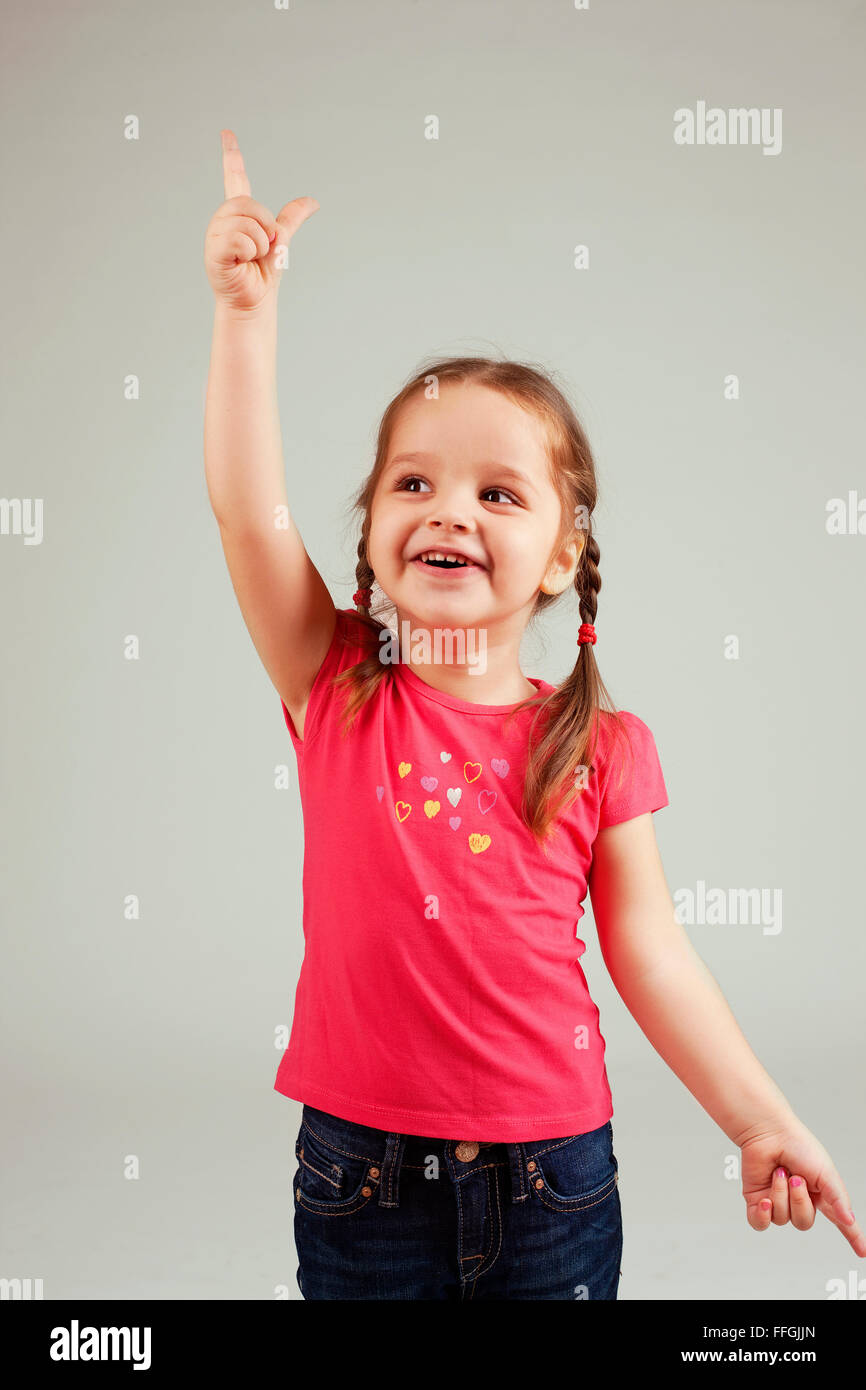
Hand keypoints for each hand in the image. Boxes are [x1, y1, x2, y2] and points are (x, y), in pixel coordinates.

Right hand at [203, 129, 318, 312]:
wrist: (255, 301)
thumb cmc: (263, 274)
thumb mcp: (281, 239)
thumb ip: (292, 218)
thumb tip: (313, 202)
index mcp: (239, 215)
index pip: (235, 178)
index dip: (231, 156)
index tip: (227, 134)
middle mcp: (224, 220)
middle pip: (248, 202)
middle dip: (265, 226)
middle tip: (262, 247)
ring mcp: (216, 234)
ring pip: (246, 223)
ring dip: (259, 244)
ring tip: (251, 258)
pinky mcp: (213, 251)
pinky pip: (239, 239)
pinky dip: (249, 253)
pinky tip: (242, 262)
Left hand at [738, 1115, 865, 1255]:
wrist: (769, 1132)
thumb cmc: (798, 1146)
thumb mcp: (826, 1172)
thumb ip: (839, 1198)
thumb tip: (849, 1221)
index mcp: (820, 1195)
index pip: (839, 1222)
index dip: (852, 1237)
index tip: (862, 1251)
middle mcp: (799, 1201)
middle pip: (803, 1222)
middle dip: (798, 1200)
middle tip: (795, 1177)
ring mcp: (777, 1202)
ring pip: (781, 1219)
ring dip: (780, 1194)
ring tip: (779, 1172)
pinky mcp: (756, 1201)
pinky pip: (759, 1223)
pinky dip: (762, 1214)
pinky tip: (765, 1200)